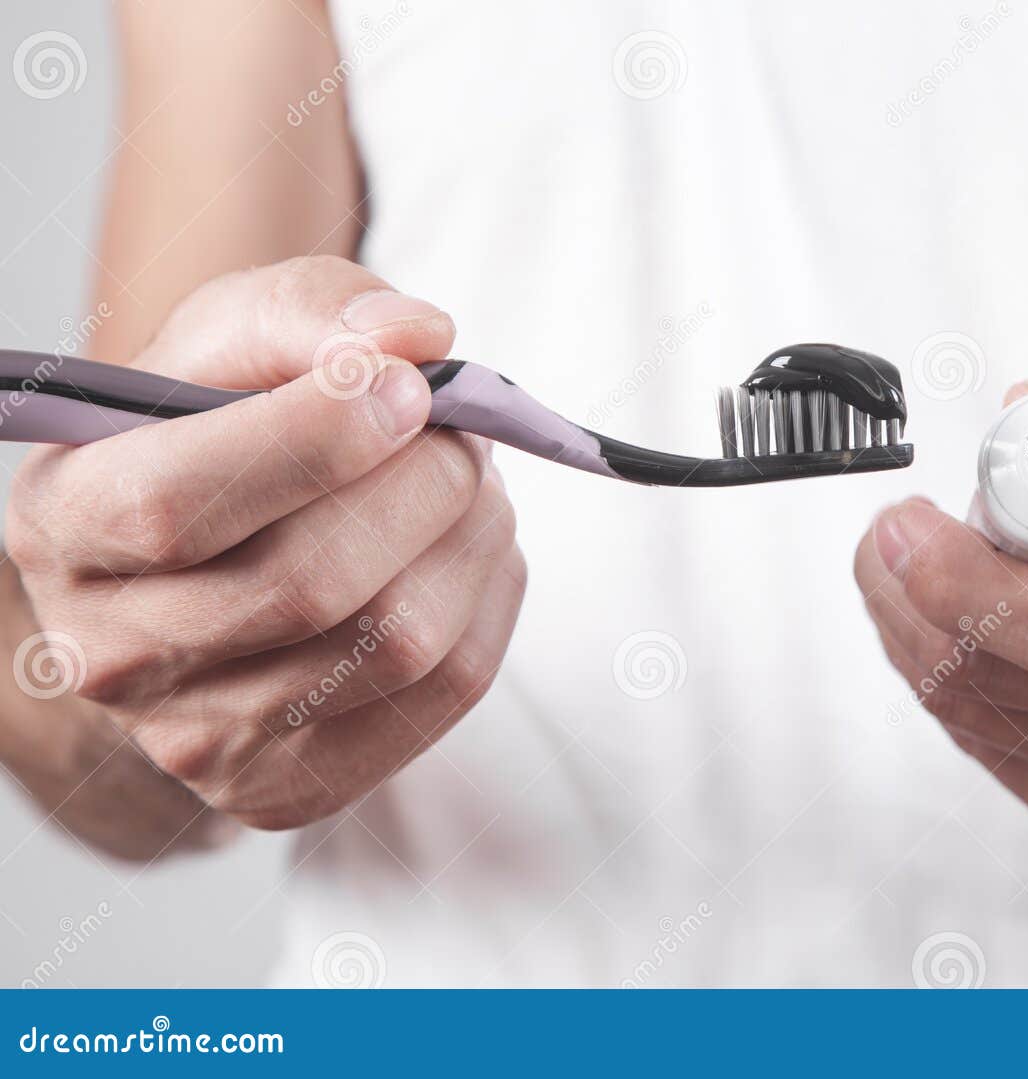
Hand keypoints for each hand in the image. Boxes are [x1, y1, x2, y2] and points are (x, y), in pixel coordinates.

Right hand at [5, 256, 524, 832]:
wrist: (218, 552)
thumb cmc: (221, 428)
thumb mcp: (237, 335)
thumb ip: (313, 310)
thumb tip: (412, 339)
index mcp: (61, 523)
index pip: (176, 505)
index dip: (314, 440)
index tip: (404, 387)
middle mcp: (108, 652)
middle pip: (311, 583)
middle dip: (424, 484)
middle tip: (456, 432)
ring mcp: (197, 741)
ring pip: (398, 640)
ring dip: (472, 538)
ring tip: (465, 484)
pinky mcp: (289, 789)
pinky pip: (447, 689)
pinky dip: (488, 601)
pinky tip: (461, 554)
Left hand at [855, 379, 1027, 895]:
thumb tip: (1022, 418)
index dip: (968, 581)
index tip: (904, 528)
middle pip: (1006, 675)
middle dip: (915, 590)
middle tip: (909, 531)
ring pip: (978, 717)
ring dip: (925, 634)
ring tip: (950, 571)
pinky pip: (996, 757)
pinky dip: (962, 688)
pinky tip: (987, 640)